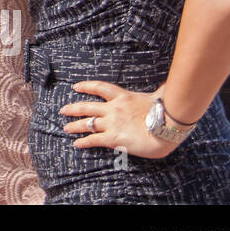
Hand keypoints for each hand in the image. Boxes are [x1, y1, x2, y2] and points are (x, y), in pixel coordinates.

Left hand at [60, 81, 178, 159]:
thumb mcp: (159, 96)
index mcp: (123, 97)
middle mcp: (113, 109)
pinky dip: (84, 142)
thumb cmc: (166, 112)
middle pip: (87, 107)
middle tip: (63, 110)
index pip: (100, 87)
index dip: (86, 86)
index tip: (76, 86)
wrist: (166, 127)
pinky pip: (94, 140)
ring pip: (87, 123)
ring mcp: (112, 123)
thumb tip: (166, 85)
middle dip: (73, 108)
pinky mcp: (113, 138)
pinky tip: (76, 144)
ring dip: (75, 125)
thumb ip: (159, 90)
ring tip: (66, 127)